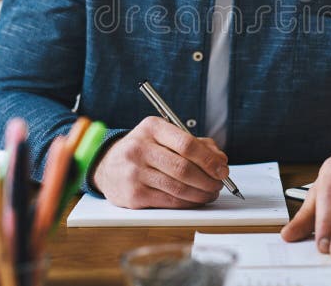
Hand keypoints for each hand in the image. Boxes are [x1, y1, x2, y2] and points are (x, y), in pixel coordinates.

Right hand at [91, 116, 228, 208]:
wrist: (108, 165)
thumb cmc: (144, 150)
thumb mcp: (165, 137)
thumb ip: (196, 144)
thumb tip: (220, 160)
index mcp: (152, 128)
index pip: (187, 144)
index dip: (209, 159)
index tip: (222, 169)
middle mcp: (140, 148)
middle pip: (184, 168)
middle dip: (208, 179)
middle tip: (219, 184)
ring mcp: (134, 172)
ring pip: (178, 187)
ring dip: (201, 194)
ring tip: (210, 193)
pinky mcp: (133, 194)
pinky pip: (169, 201)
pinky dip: (188, 203)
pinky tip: (195, 200)